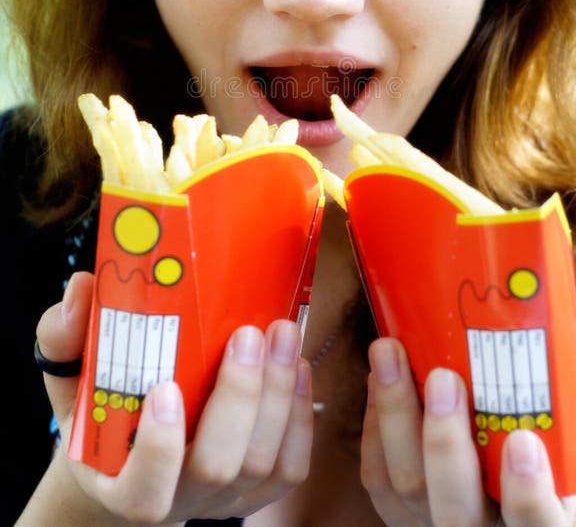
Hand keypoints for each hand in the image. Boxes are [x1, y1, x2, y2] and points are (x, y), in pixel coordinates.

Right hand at [24, 271, 312, 524]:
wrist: (133, 452)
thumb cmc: (102, 407)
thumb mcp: (71, 374)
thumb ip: (65, 335)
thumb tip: (82, 286)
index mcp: (120, 480)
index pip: (142, 491)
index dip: (159, 449)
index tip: (166, 387)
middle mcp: (178, 498)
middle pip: (218, 468)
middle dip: (239, 398)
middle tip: (247, 335)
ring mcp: (224, 498)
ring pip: (263, 462)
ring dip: (279, 394)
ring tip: (282, 333)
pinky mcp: (260, 488)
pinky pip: (291, 464)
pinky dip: (300, 414)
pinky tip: (297, 365)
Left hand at [361, 318, 575, 526]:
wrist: (514, 516)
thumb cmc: (552, 472)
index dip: (528, 494)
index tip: (522, 440)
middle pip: (454, 511)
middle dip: (444, 443)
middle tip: (444, 379)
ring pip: (405, 487)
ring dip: (394, 417)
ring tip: (389, 354)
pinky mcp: (400, 514)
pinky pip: (378, 478)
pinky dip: (376, 425)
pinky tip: (378, 379)